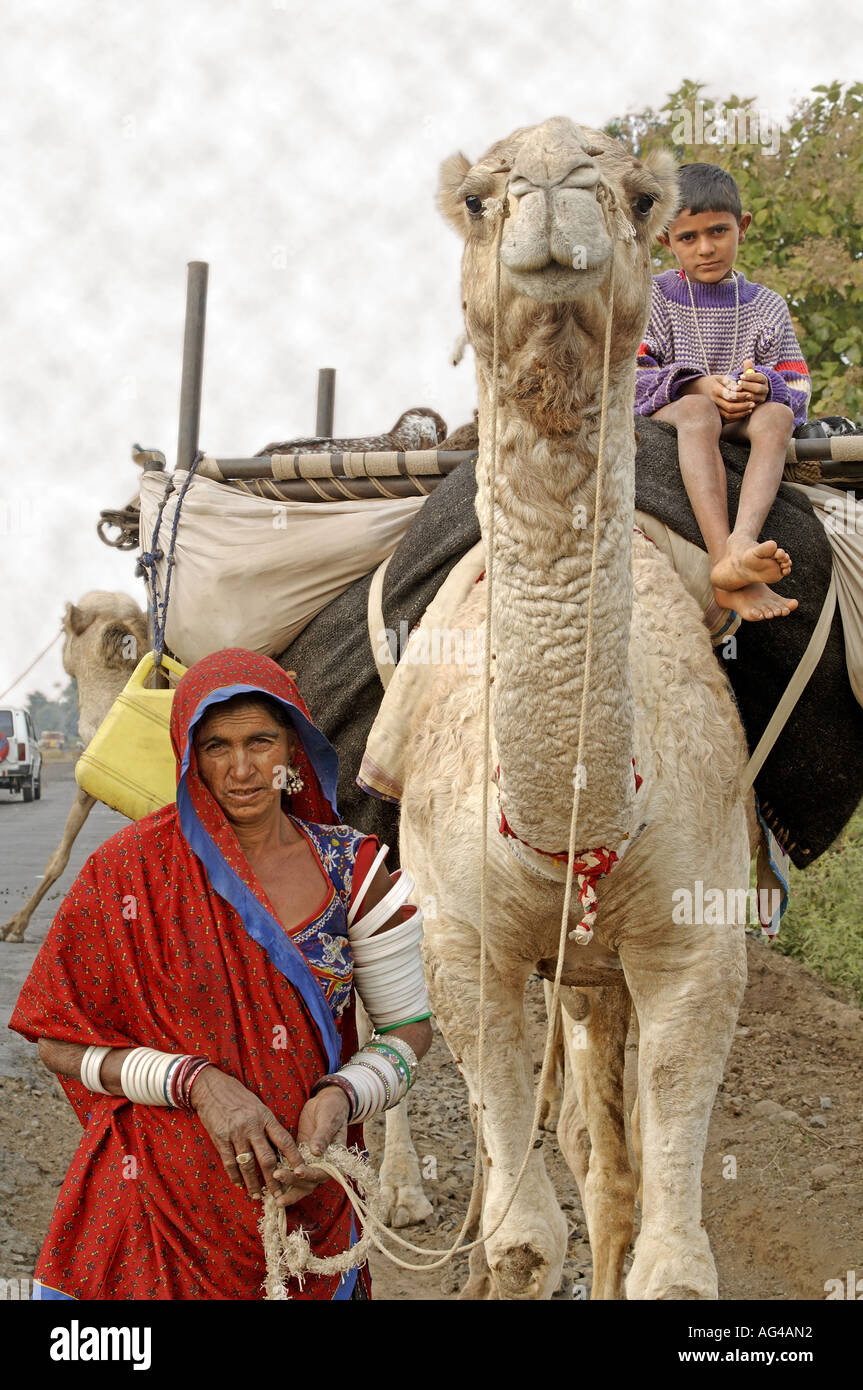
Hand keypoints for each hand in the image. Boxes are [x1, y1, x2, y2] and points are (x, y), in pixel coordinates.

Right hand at [189, 1065, 304, 1201]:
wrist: (211, 1088)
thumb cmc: (238, 1097)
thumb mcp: (258, 1107)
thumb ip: (268, 1126)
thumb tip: (280, 1149)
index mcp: (265, 1117)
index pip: (284, 1140)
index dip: (294, 1158)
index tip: (301, 1172)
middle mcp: (252, 1126)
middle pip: (267, 1158)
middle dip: (274, 1179)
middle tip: (279, 1195)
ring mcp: (235, 1134)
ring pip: (248, 1165)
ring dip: (253, 1184)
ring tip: (258, 1196)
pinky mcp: (220, 1139)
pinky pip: (229, 1162)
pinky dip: (235, 1176)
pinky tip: (239, 1185)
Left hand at [272, 1085, 350, 1207]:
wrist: (327, 1102)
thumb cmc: (332, 1110)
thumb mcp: (329, 1120)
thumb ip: (323, 1136)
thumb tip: (316, 1152)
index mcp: (334, 1159)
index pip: (322, 1173)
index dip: (310, 1174)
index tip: (298, 1171)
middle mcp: (322, 1165)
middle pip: (308, 1183)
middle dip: (293, 1185)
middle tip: (277, 1179)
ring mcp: (309, 1162)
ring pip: (298, 1182)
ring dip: (287, 1188)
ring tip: (273, 1194)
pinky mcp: (298, 1157)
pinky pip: (290, 1170)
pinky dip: (282, 1177)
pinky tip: (269, 1179)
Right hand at [681, 374, 752, 420]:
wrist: (697, 390)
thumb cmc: (712, 382)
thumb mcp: (719, 378)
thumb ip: (730, 382)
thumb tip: (741, 388)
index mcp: (715, 390)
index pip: (729, 395)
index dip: (741, 396)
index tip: (749, 395)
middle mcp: (713, 401)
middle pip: (730, 407)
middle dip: (743, 406)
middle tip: (753, 403)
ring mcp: (713, 409)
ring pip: (728, 415)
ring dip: (741, 413)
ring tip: (750, 409)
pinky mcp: (714, 414)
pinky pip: (726, 419)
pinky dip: (736, 418)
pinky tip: (743, 413)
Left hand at [735, 358, 768, 404]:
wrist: (753, 393)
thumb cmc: (749, 382)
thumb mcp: (749, 375)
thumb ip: (748, 369)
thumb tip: (747, 361)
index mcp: (763, 380)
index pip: (759, 377)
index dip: (750, 377)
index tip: (741, 376)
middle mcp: (765, 390)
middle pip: (758, 388)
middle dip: (748, 386)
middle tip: (738, 384)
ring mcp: (761, 399)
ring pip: (754, 397)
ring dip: (745, 394)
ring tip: (736, 392)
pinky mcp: (757, 406)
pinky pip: (750, 405)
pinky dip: (743, 403)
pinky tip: (736, 400)